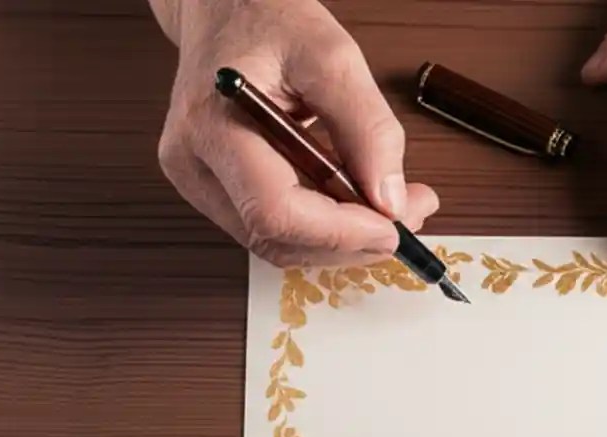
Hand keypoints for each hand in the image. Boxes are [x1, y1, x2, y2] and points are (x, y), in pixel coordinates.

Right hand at [149, 0, 438, 266]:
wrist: (226, 7)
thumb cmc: (268, 17)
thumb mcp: (332, 56)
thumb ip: (367, 127)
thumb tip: (392, 199)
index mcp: (211, 125)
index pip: (275, 212)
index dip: (340, 232)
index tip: (395, 224)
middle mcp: (194, 164)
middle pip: (277, 240)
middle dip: (352, 241)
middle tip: (412, 217)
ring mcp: (200, 181)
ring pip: (279, 243)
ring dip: (342, 240)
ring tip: (392, 207)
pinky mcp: (216, 189)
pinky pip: (275, 227)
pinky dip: (324, 226)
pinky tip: (358, 202)